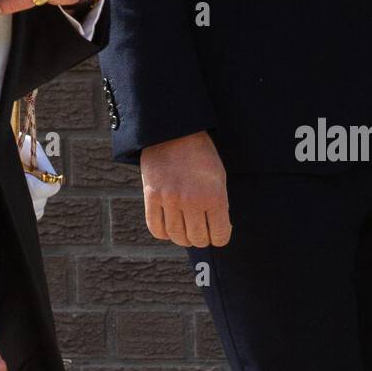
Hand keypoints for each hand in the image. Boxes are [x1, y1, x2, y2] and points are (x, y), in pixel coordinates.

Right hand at [140, 131, 231, 247]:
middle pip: (198, 239)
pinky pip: (156, 229)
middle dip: (202, 238)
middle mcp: (191, 200)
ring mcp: (169, 199)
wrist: (174, 131)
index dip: (220, 236)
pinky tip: (170, 227)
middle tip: (201, 230)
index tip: (217, 232)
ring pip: (177, 236)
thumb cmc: (201, 155)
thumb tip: (215, 232)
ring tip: (186, 230)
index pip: (220, 235)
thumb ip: (218, 206)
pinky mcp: (151, 196)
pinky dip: (164, 233)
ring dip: (183, 238)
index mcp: (214, 195)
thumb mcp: (218, 178)